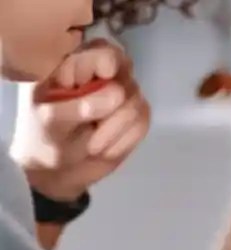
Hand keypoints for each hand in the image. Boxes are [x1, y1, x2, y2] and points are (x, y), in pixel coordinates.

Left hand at [10, 39, 150, 201]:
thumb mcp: (51, 121)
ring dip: (117, 129)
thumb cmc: (44, 140)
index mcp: (71, 67)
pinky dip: (126, 140)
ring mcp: (119, 96)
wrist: (57, 173)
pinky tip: (106, 149)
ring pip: (137, 101)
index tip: (106, 76)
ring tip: (93, 146)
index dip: (109, 62)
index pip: (101, 52)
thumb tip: (116, 95)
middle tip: (95, 123)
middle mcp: (99, 76)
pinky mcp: (133, 117)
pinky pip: (144, 122)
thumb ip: (80, 105)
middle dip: (115, 104)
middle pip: (126, 73)